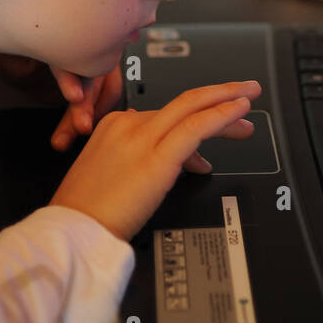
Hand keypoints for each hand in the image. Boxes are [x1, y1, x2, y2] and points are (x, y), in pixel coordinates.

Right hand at [49, 80, 261, 241]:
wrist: (73, 230)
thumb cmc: (90, 212)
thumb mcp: (115, 175)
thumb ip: (145, 158)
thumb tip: (182, 159)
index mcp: (115, 125)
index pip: (167, 115)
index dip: (197, 122)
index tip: (216, 133)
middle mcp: (129, 125)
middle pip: (184, 104)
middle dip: (219, 96)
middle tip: (246, 93)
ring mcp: (143, 138)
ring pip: (193, 108)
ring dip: (226, 100)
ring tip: (249, 100)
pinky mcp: (157, 157)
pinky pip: (196, 127)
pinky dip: (221, 114)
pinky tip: (239, 110)